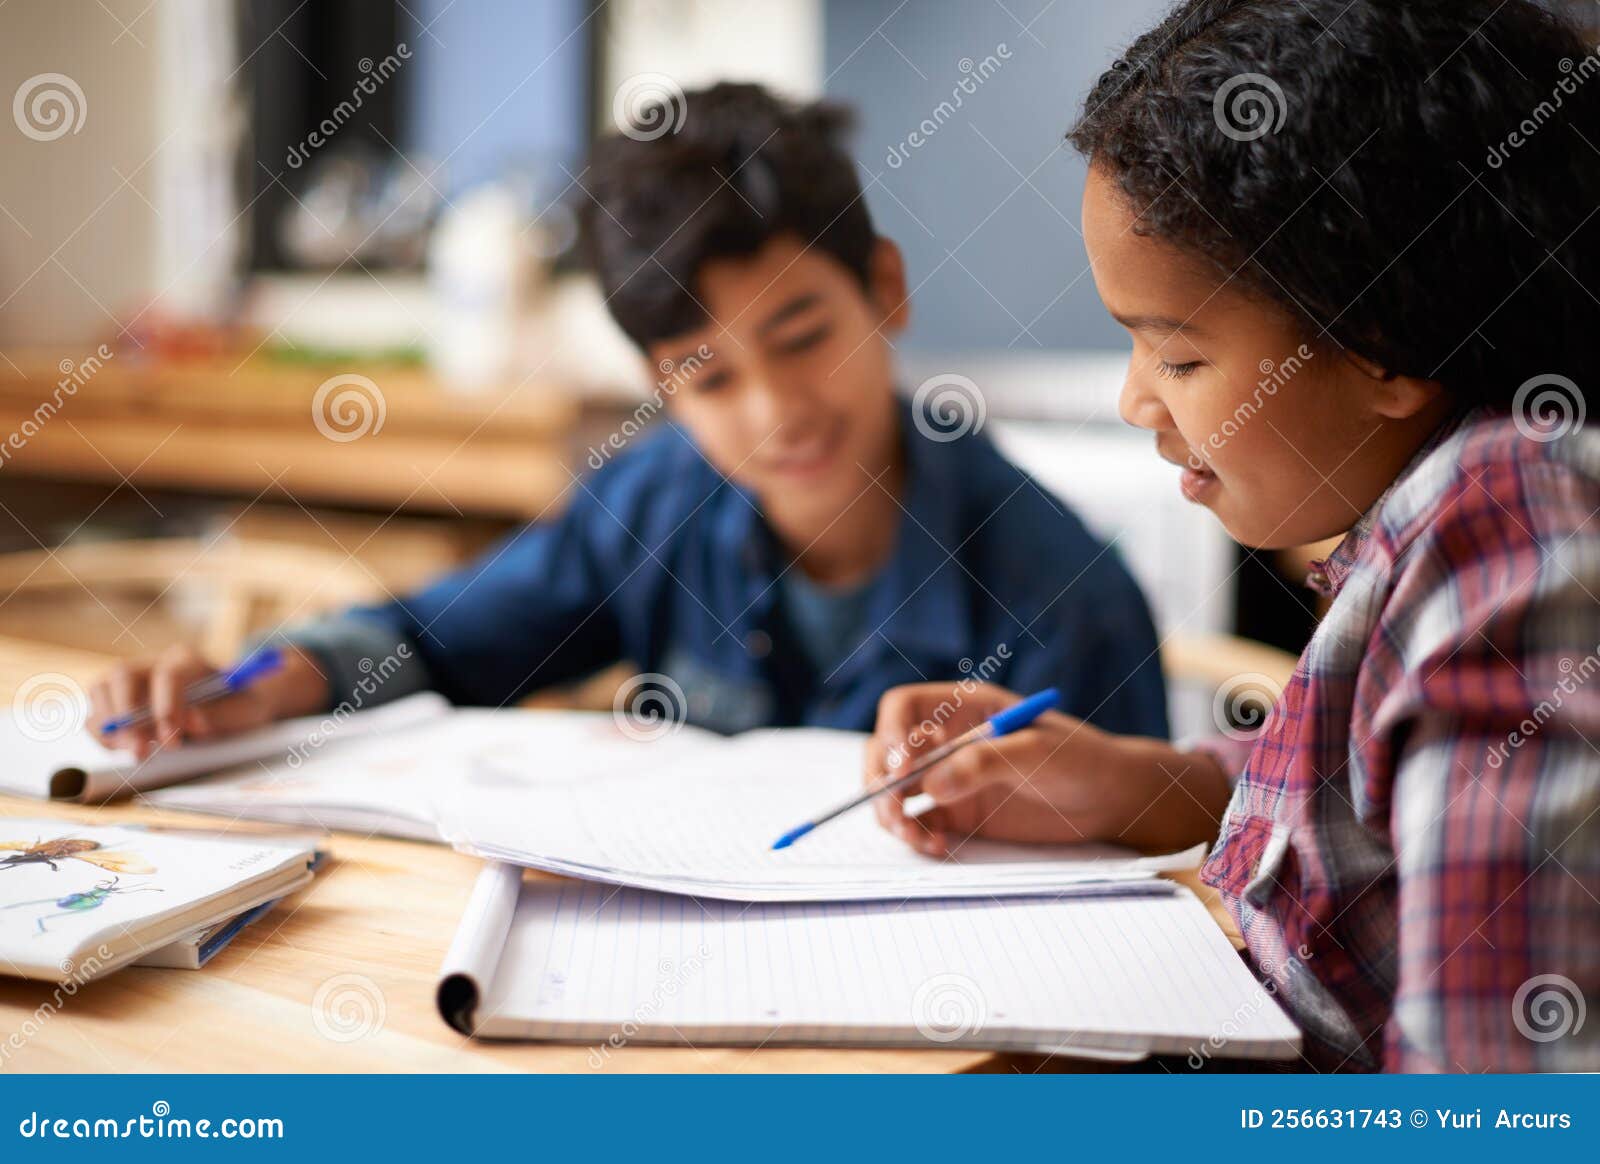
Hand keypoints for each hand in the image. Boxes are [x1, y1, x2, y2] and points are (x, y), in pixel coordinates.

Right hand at [87, 644, 326, 759]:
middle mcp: (154, 663)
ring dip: (108, 726)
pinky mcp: (117, 699)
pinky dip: (101, 734)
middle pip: (122, 676)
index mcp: (188, 659)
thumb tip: (191, 721)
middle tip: (140, 751)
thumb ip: (221, 715)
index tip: (172, 740)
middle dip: (126, 717)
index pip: (168, 674)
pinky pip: (94, 711)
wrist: (232, 705)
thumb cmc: (240, 706)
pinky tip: (123, 749)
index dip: (167, 707)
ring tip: (133, 752)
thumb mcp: (246, 711)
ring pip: (101, 690)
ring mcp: (132, 680)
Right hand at [864, 682, 1231, 856]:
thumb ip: (982, 765)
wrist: (1112, 800)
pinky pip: (919, 822)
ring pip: (895, 791)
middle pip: (887, 752)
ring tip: (914, 836)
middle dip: (881, 781)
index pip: (903, 709)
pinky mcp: (959, 813)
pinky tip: (936, 846)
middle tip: (894, 810)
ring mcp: (950, 778)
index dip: (892, 734)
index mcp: (964, 709)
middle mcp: (948, 741)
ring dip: (892, 814)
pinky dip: (916, 836)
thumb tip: (931, 786)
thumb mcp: (1034, 754)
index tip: (901, 767)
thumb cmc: (1080, 760)